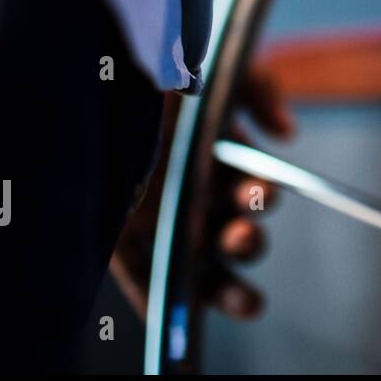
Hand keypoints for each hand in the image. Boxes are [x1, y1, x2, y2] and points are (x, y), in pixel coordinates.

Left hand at [109, 63, 295, 320]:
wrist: (94, 65)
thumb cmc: (152, 66)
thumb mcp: (214, 69)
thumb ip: (257, 89)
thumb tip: (286, 132)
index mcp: (216, 157)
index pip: (250, 190)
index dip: (261, 199)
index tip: (260, 194)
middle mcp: (191, 190)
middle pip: (231, 234)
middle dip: (248, 243)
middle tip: (242, 234)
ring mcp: (156, 215)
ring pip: (199, 263)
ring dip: (227, 287)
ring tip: (244, 296)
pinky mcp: (117, 233)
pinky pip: (141, 274)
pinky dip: (158, 300)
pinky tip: (173, 315)